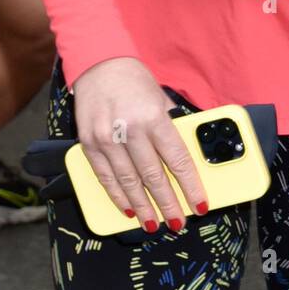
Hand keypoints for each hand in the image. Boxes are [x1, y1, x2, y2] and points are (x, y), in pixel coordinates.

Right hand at [73, 57, 208, 230]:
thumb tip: (188, 156)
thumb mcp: (161, 98)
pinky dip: (118, 196)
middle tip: (178, 222)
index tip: (199, 204)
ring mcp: (107, 138)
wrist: (98, 64)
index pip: (177, 160)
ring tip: (154, 225)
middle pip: (153, 177)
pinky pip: (105, 177)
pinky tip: (128, 210)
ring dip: (143, 208)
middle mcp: (130, 130)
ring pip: (128, 183)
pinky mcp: (89, 144)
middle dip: (168, 204)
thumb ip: (172, 126)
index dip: (190, 186)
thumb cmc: (135, 81)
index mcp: (154, 117)